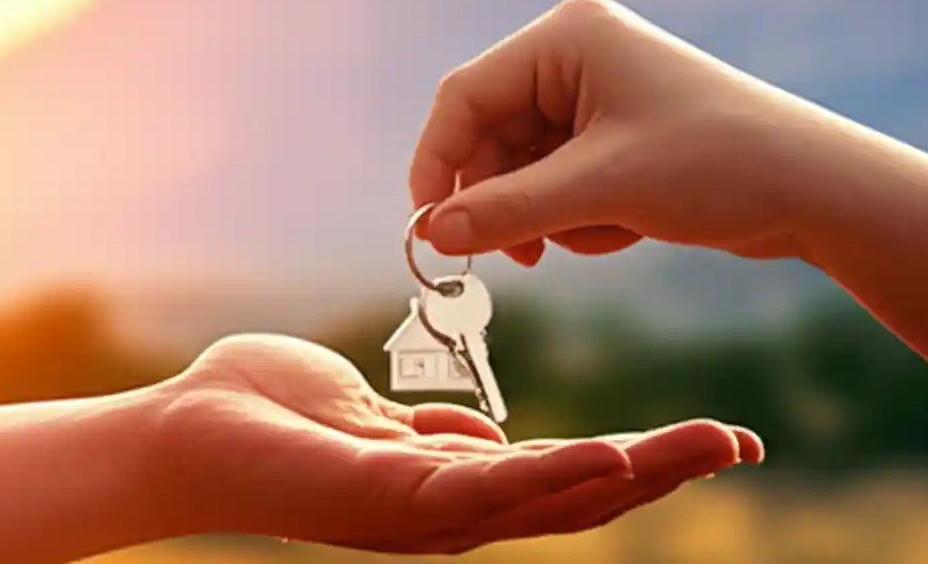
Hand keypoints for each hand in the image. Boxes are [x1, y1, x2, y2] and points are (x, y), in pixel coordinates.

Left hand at [151, 334, 760, 552]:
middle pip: (572, 495)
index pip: (560, 474)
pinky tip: (606, 456)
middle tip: (740, 445)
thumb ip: (430, 431)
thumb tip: (486, 435)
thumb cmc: (270, 413)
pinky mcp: (386, 503)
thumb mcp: (370, 414)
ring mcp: (420, 514)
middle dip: (659, 474)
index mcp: (447, 483)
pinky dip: (551, 474)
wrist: (186, 433)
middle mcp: (447, 510)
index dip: (637, 462)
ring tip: (703, 447)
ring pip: (544, 498)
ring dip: (629, 477)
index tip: (708, 435)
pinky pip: (481, 487)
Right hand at [410, 0, 830, 264]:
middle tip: (513, 258)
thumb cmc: (716, 166)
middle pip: (490, 138)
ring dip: (547, 216)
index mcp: (566, 39)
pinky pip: (559, 185)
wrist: (814, 191)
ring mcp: (597, 100)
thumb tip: (429, 236)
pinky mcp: (615, 139)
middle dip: (503, 201)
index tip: (428, 231)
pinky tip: (626, 228)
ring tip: (600, 232)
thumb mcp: (601, 191)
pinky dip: (579, 218)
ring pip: (523, 170)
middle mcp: (575, 59)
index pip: (464, 96)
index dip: (437, 163)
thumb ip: (507, 211)